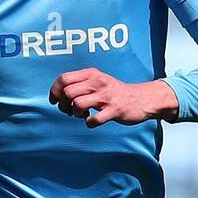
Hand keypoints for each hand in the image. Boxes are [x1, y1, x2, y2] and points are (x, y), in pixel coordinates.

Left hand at [48, 70, 178, 126]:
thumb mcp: (98, 80)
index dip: (54, 92)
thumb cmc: (115, 92)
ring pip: (77, 105)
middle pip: (67, 93)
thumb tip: (59, 94)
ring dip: (75, 114)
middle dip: (63, 105)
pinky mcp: (114, 110)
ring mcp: (106, 96)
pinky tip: (93, 121)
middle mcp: (98, 82)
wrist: (142, 98)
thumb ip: (80, 83)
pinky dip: (90, 123)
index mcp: (91, 74)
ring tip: (83, 114)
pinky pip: (94, 119)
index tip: (56, 101)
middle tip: (70, 111)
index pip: (63, 79)